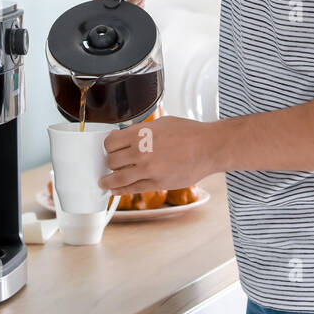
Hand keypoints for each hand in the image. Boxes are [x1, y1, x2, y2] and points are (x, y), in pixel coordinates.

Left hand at [98, 116, 215, 193]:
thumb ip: (140, 131)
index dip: (108, 146)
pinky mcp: (157, 183)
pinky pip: (132, 189)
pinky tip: (116, 190)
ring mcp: (149, 169)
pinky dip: (120, 190)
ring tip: (104, 182)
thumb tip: (121, 136)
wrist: (209, 148)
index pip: (110, 143)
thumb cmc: (188, 133)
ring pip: (118, 178)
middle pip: (111, 161)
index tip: (109, 149)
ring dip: (108, 181)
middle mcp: (141, 151)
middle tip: (111, 163)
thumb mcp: (161, 123)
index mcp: (141, 133)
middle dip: (109, 162)